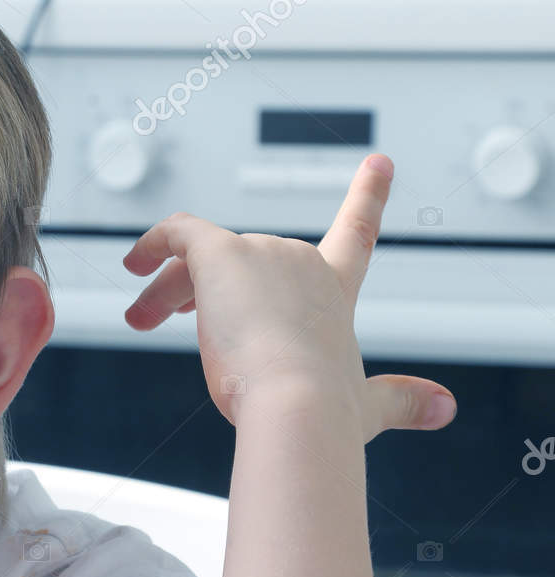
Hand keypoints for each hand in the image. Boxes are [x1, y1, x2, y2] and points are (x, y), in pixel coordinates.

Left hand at [119, 154, 456, 441]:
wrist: (298, 405)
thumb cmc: (326, 413)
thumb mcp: (366, 408)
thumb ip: (400, 402)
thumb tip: (444, 410)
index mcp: (334, 292)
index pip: (353, 236)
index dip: (367, 198)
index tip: (377, 163)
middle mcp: (301, 261)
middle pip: (241, 266)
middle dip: (200, 295)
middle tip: (159, 324)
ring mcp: (262, 251)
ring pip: (201, 263)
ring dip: (165, 289)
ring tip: (139, 320)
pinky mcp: (221, 253)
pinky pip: (180, 231)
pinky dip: (152, 241)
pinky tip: (131, 262)